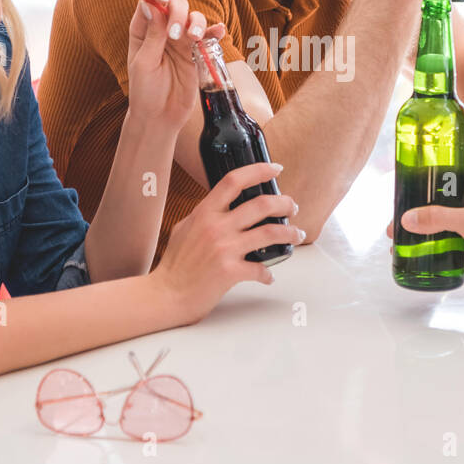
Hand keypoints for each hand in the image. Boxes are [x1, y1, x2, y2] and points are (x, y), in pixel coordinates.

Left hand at [126, 0, 225, 129]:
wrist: (160, 117)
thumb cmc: (145, 91)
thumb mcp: (144, 63)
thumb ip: (152, 35)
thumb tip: (152, 4)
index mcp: (143, 29)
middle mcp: (162, 30)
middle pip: (175, 4)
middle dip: (178, 12)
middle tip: (176, 34)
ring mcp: (181, 40)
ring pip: (194, 17)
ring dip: (196, 22)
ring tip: (194, 38)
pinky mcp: (196, 52)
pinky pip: (208, 36)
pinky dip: (215, 30)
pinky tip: (218, 31)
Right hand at [151, 162, 304, 323]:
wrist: (166, 294)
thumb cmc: (175, 265)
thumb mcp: (185, 228)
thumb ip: (204, 215)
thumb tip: (221, 207)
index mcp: (204, 212)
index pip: (233, 181)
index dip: (258, 171)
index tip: (275, 169)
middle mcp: (216, 227)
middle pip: (261, 204)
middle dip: (284, 203)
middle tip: (291, 206)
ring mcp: (224, 249)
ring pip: (270, 232)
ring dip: (289, 232)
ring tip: (297, 234)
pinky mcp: (230, 271)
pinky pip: (261, 268)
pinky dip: (268, 273)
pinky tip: (268, 276)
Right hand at [393, 165, 463, 286]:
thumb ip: (438, 218)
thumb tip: (409, 219)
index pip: (441, 172)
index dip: (419, 182)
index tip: (401, 194)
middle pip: (437, 197)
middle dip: (416, 210)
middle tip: (397, 223)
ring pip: (442, 216)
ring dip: (424, 227)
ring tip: (403, 238)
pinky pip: (449, 232)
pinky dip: (435, 239)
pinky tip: (422, 248)